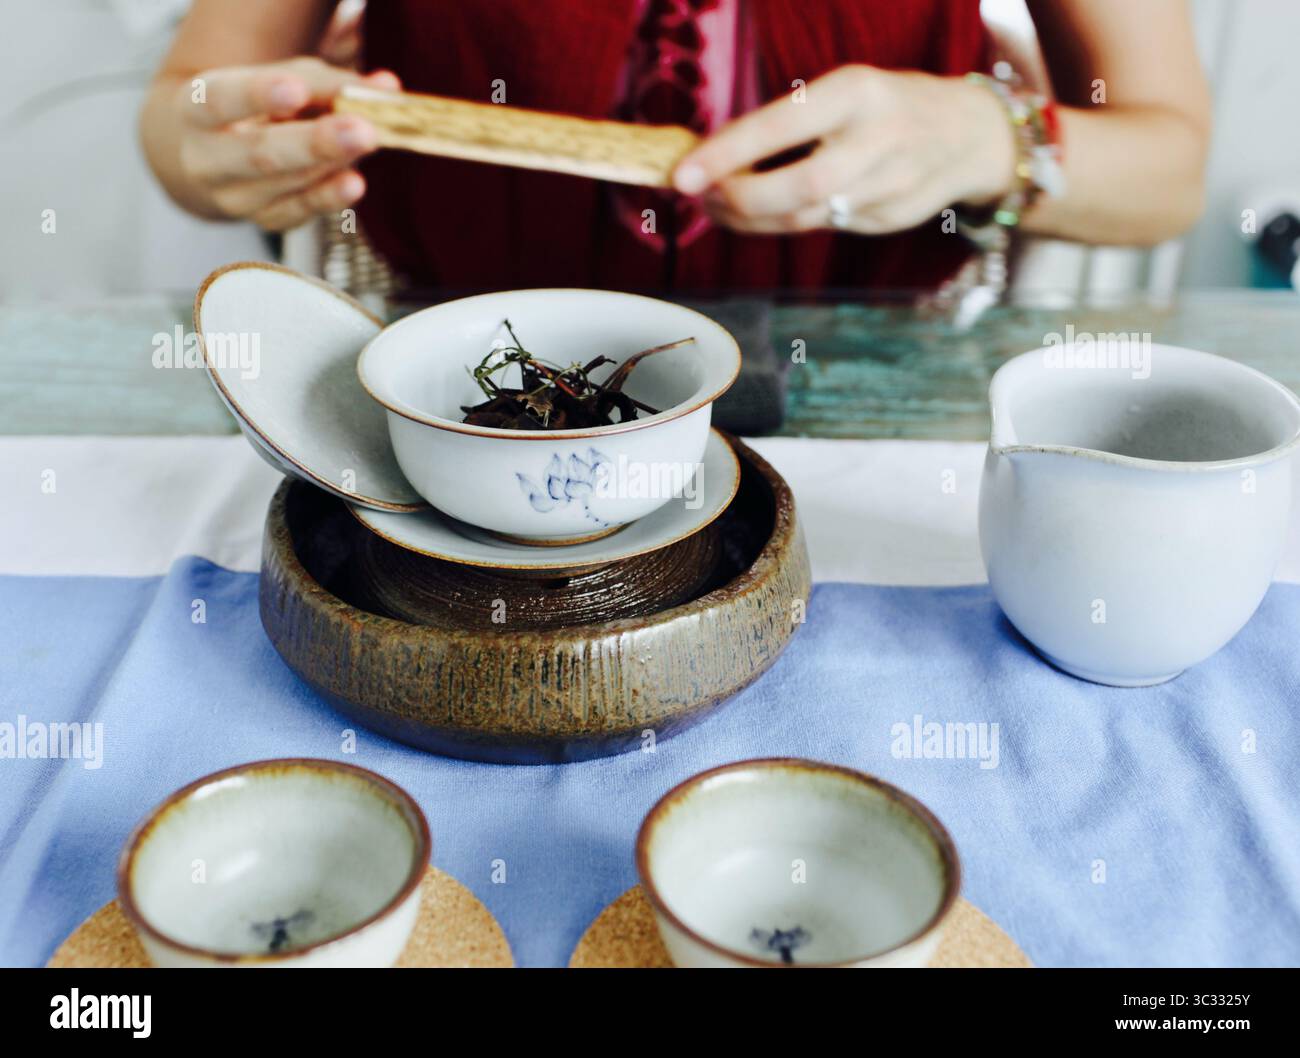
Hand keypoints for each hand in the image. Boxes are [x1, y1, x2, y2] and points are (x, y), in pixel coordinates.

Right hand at [159, 57, 398, 230]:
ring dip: (333, 162)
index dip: (257, 95)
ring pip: (287, 183)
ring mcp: (234, 198)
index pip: (221, 101)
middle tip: (363, 130)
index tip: (295, 89)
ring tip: (370, 140)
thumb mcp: (278, 82)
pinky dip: (330, 196)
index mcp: (196, 110)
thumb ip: (328, 83)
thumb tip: (386, 88)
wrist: (217, 158)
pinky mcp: (265, 221)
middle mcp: (207, 160)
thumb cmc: (255, 110)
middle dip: (315, 142)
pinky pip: (300, 211)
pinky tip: (354, 183)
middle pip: (261, 153)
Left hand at [672, 65, 1016, 234]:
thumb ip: (789, 122)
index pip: (781, 125)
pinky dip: (782, 224)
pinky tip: (758, 215)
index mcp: (857, 93)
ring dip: (750, 219)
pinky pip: (823, 227)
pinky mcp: (891, 219)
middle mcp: (877, 139)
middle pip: (798, 186)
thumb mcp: (845, 92)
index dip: (727, 153)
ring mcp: (889, 185)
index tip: (683, 174)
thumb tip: (713, 153)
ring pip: (806, 217)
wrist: (969, 134)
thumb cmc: (886, 107)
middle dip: (740, 200)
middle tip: (700, 197)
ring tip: (716, 206)